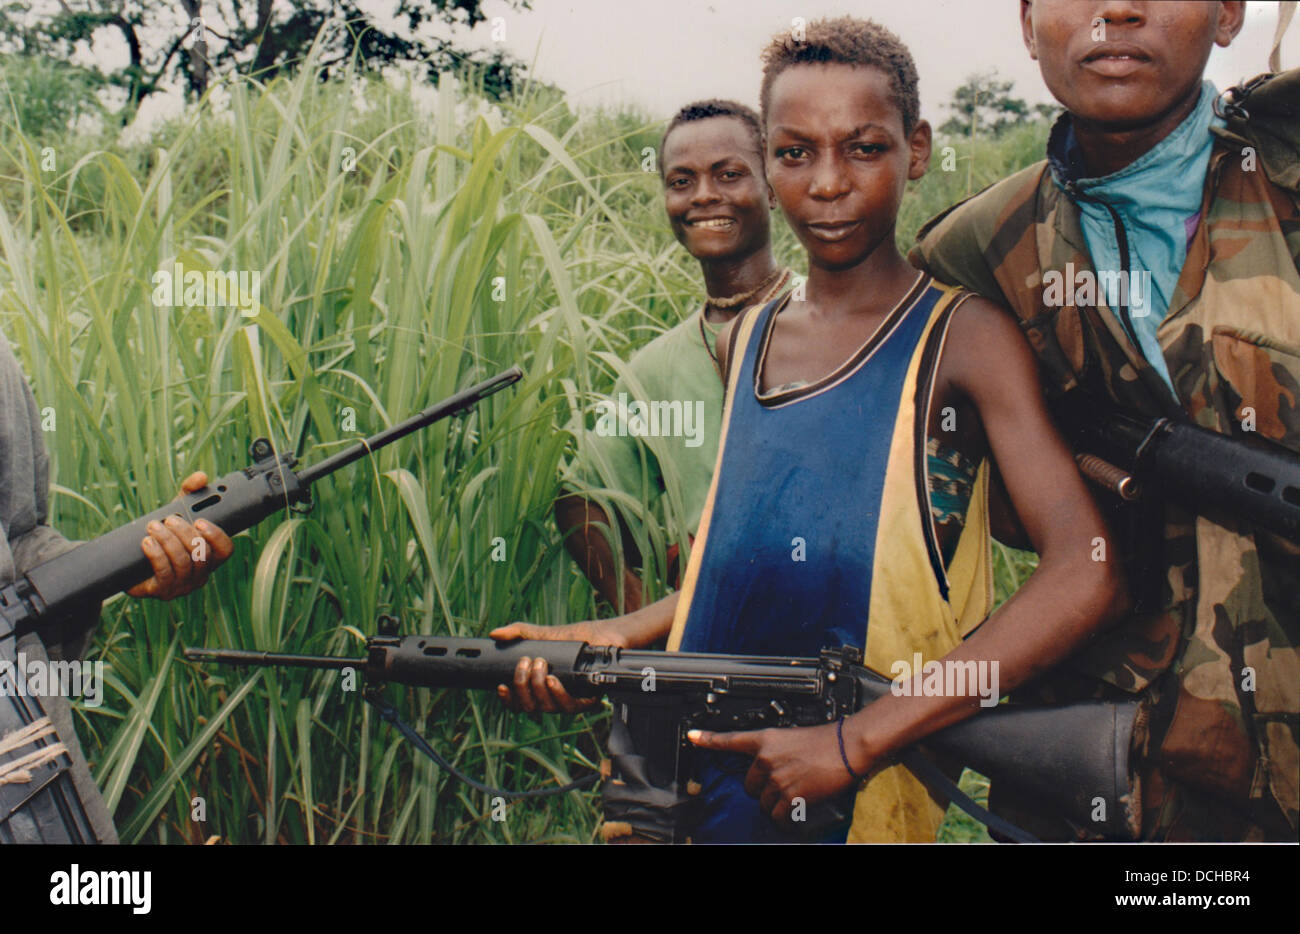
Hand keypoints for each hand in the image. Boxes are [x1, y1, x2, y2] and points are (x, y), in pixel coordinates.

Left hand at [127, 472, 233, 600]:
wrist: (128, 564)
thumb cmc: (159, 537)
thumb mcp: (175, 512)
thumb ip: (189, 493)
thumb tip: (201, 477)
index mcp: (209, 557)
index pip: (225, 550)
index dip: (216, 536)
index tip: (199, 521)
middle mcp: (200, 574)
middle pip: (202, 555)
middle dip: (185, 534)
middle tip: (169, 520)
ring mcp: (182, 586)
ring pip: (183, 563)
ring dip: (168, 541)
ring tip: (153, 526)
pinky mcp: (162, 591)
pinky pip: (164, 573)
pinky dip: (156, 554)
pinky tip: (147, 542)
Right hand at [488, 619, 626, 713]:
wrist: (601, 635)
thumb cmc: (573, 638)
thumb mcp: (542, 634)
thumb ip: (519, 633)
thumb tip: (494, 634)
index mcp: (540, 689)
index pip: (519, 703)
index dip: (508, 700)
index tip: (502, 686)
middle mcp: (553, 698)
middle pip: (529, 707)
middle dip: (522, 685)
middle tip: (527, 662)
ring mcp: (569, 700)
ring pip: (547, 707)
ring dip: (538, 687)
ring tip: (540, 665)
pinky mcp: (587, 700)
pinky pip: (569, 706)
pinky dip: (558, 694)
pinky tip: (553, 681)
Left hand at [687, 722, 867, 822]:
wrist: (845, 747)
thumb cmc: (824, 742)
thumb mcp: (791, 739)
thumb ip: (774, 752)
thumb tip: (767, 772)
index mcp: (765, 740)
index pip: (731, 740)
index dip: (709, 739)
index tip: (692, 737)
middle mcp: (766, 759)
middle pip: (749, 786)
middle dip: (763, 789)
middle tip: (783, 783)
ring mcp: (776, 778)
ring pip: (763, 803)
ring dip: (775, 804)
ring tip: (794, 793)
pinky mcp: (789, 796)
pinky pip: (777, 815)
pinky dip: (785, 818)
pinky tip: (795, 810)